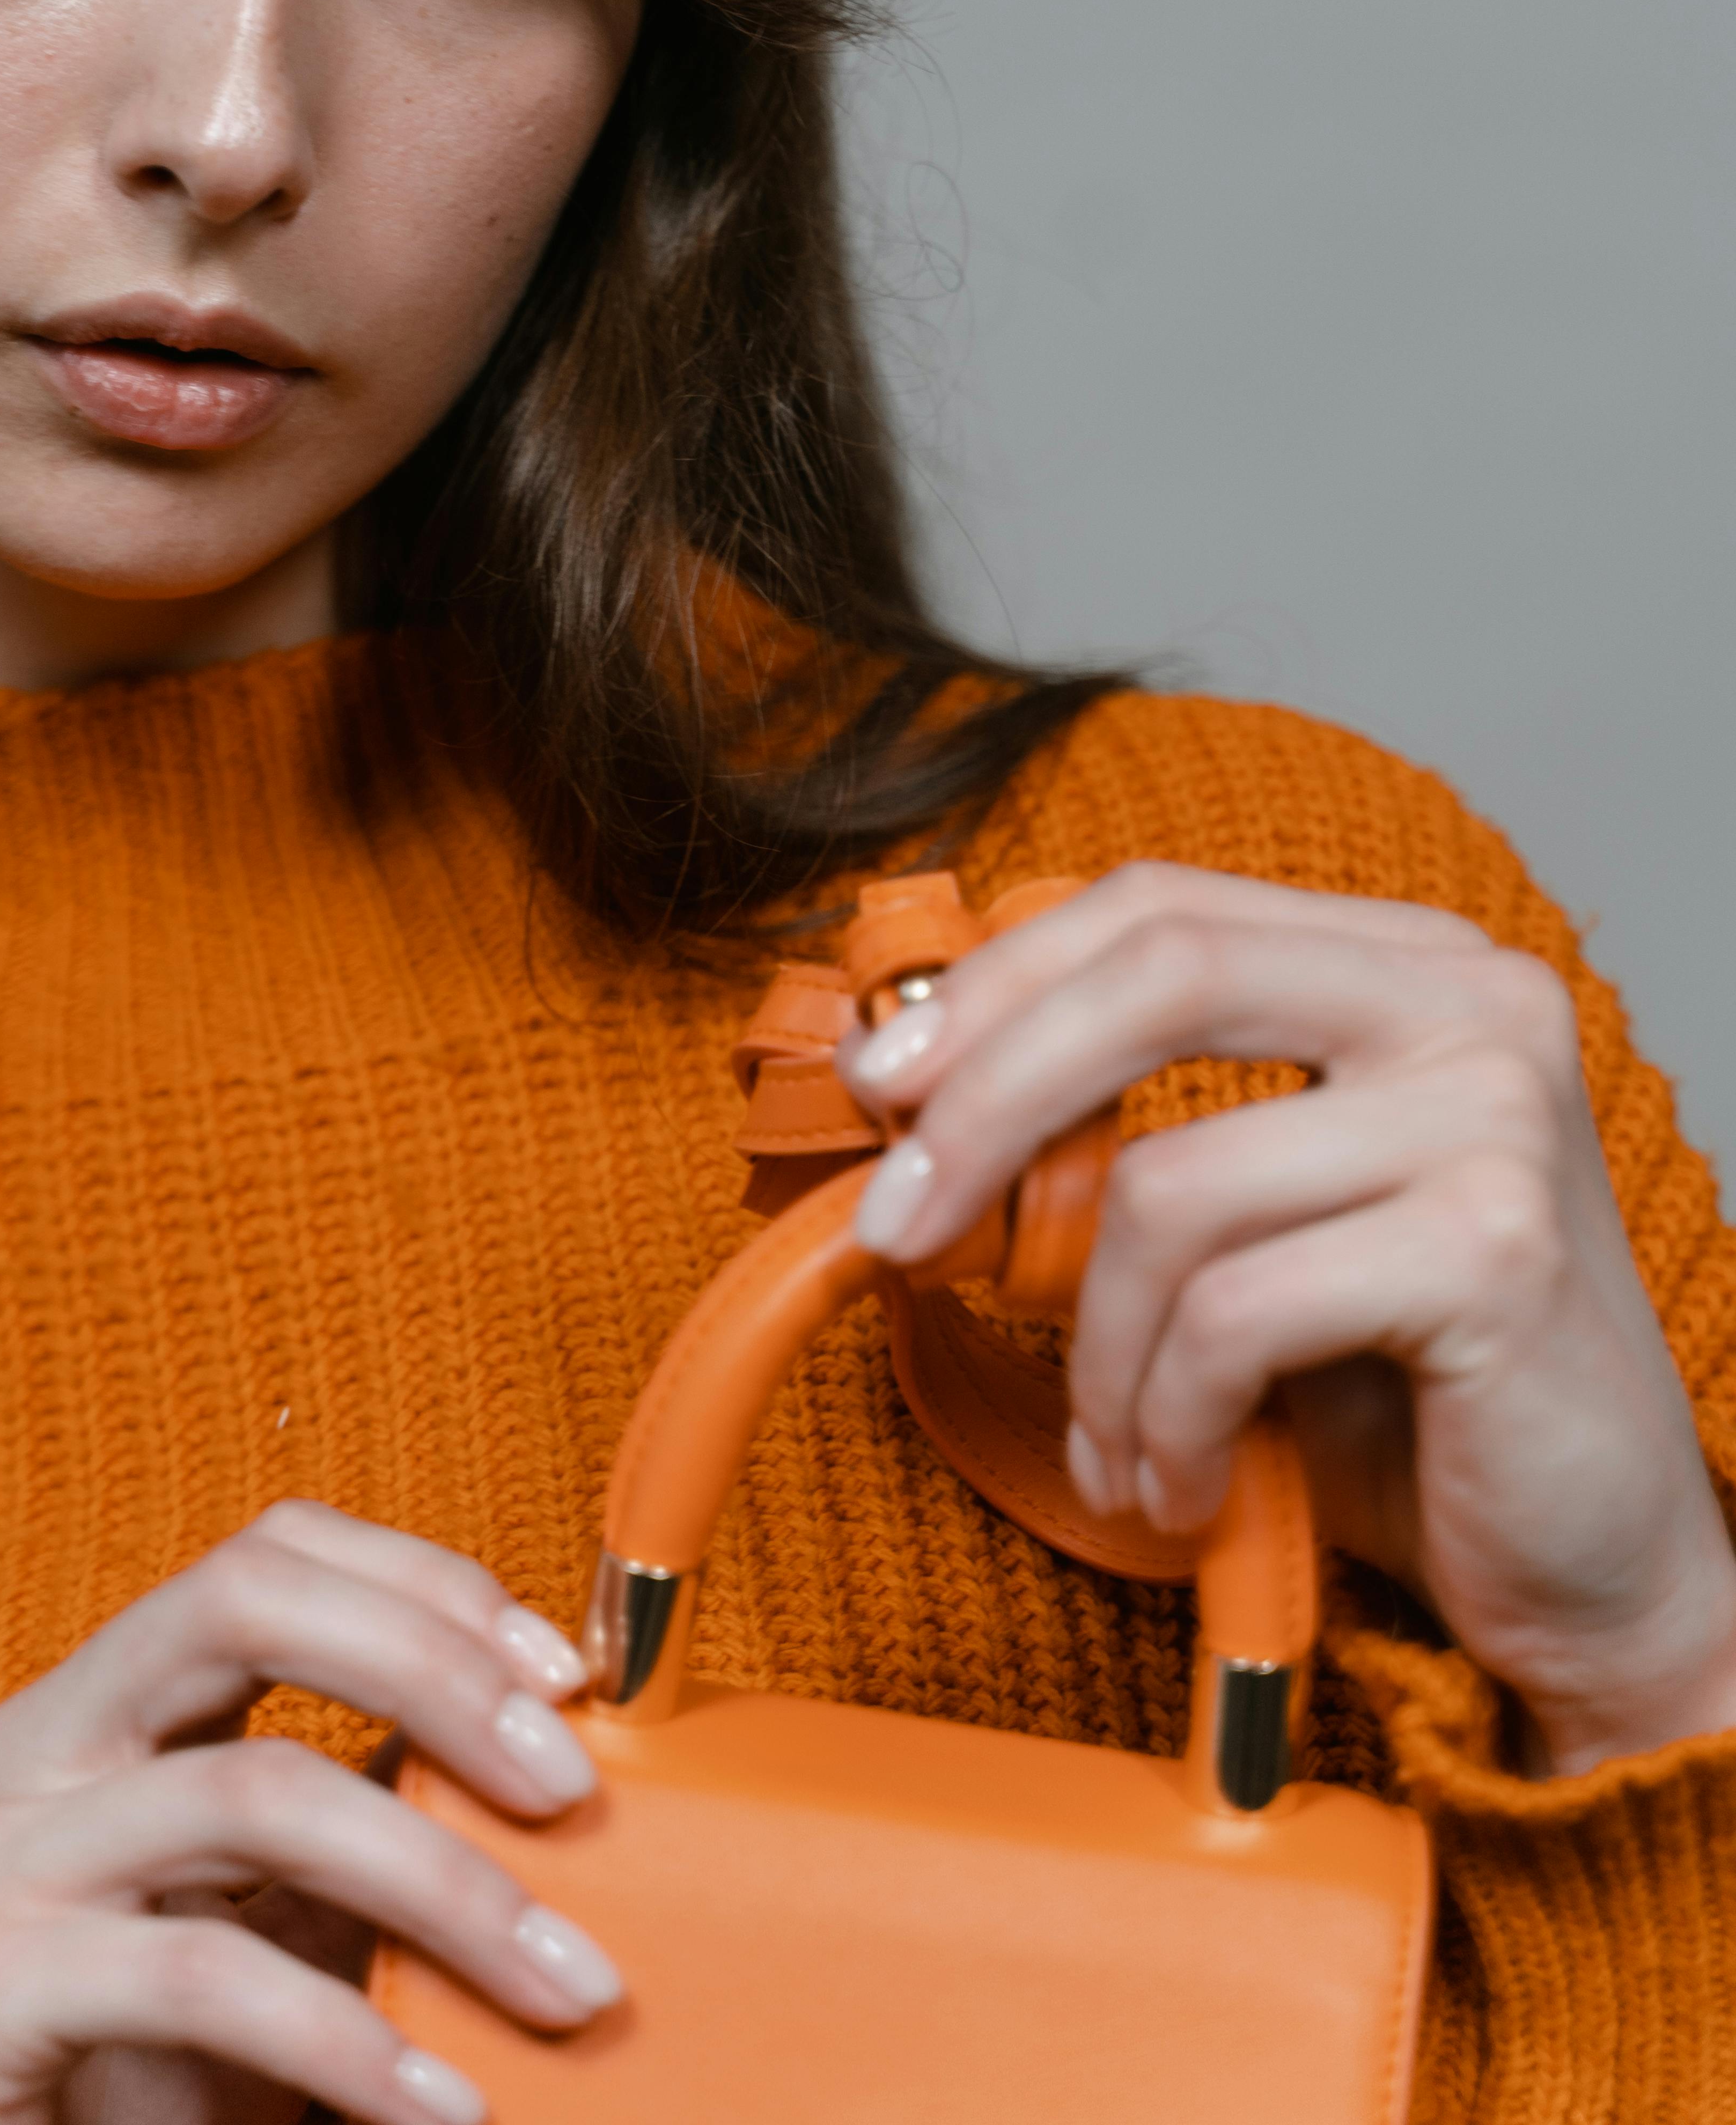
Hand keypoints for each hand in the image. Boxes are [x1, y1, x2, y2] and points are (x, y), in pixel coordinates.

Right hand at [0, 1503, 622, 2124]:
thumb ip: (364, 1834)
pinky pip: (199, 1976)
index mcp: (101, 1704)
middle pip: (245, 1602)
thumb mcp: (264, 1925)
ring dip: (443, 1887)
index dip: (425, 1581)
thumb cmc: (120, 2075)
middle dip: (436, 1670)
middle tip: (572, 1788)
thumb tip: (552, 1760)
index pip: (270, 1552)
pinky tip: (443, 2103)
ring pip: (253, 1793)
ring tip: (567, 1985)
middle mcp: (33, 1747)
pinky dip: (348, 2041)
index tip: (564, 1674)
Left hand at [838, 864, 1735, 1777]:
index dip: (1000, 981)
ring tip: (1115, 1448)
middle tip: (896, 1226)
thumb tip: (912, 1080)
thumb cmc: (1407, 1395)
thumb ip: (1141, 1120)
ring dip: (1098, 1350)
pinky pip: (1233, 1312)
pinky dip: (1168, 1418)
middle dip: (990, 1102)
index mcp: (1407, 960)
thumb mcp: (1258, 1218)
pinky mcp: (1496, 1248)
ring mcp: (1497, 1112)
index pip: (1160, 907)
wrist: (1598, 1571)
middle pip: (1160, 975)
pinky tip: (1181, 1484)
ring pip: (1175, 1186)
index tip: (880, 1080)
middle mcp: (1472, 1000)